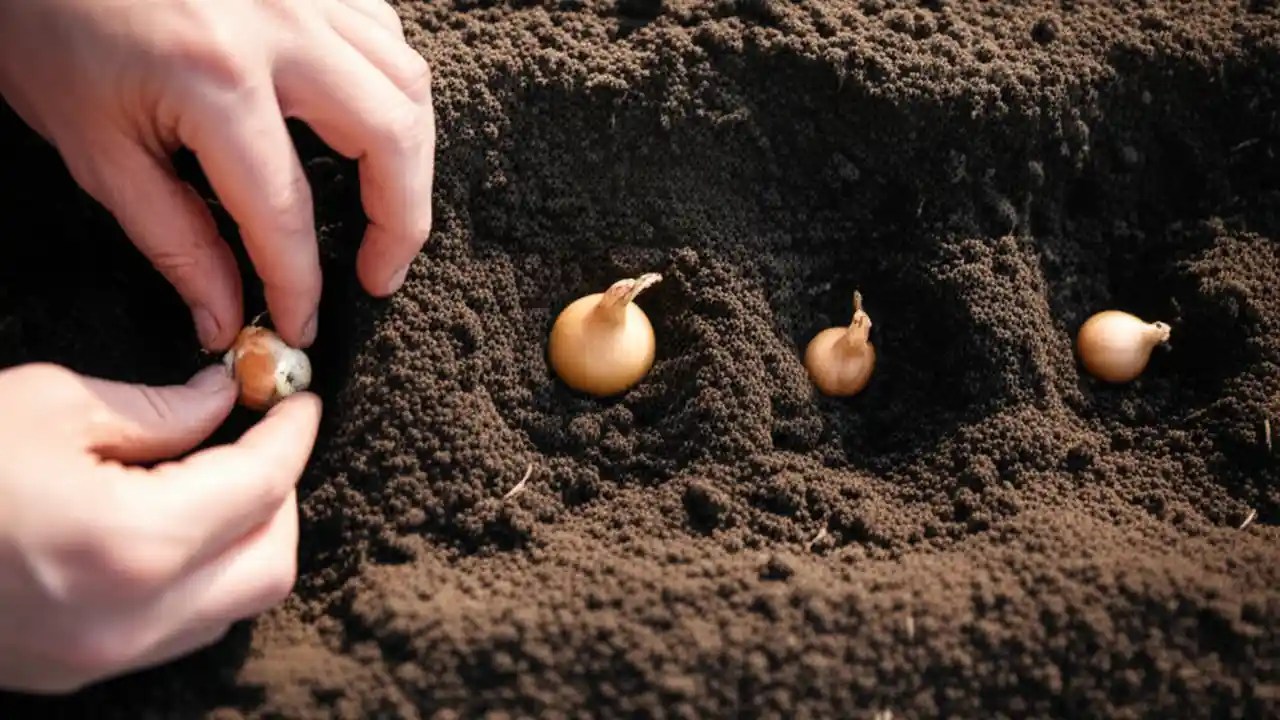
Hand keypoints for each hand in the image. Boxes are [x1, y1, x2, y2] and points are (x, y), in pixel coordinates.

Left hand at [0, 0, 435, 349]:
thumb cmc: (47, 32)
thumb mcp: (96, 149)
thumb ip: (173, 239)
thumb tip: (225, 315)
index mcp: (211, 77)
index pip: (284, 209)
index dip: (301, 283)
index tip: (302, 323)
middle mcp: (277, 26)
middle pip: (390, 136)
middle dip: (401, 223)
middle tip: (380, 275)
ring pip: (405, 82)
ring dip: (411, 159)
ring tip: (388, 210)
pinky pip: (384, 34)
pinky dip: (391, 90)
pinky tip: (366, 126)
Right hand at [0, 362, 321, 693]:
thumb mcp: (50, 404)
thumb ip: (160, 409)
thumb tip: (225, 401)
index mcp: (132, 543)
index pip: (262, 486)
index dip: (292, 433)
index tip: (298, 400)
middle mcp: (132, 617)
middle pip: (272, 560)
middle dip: (281, 492)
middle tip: (259, 438)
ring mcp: (106, 655)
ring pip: (236, 602)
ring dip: (248, 537)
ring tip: (214, 477)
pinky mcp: (81, 669)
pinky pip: (185, 625)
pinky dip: (205, 574)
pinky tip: (173, 525)